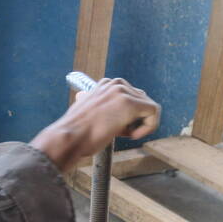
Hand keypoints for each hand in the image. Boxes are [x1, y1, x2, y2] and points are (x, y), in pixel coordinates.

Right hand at [30, 77, 161, 171]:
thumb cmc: (75, 133)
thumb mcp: (86, 113)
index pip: (129, 96)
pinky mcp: (131, 104)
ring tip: (124, 134)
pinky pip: (154, 112)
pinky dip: (148, 127)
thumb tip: (102, 112)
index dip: (126, 116)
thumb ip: (98, 108)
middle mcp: (115, 84)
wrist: (68, 138)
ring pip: (149, 107)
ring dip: (140, 124)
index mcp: (105, 84)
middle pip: (141, 100)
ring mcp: (123, 92)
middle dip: (135, 119)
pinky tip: (131, 135)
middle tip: (119, 132)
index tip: (113, 128)